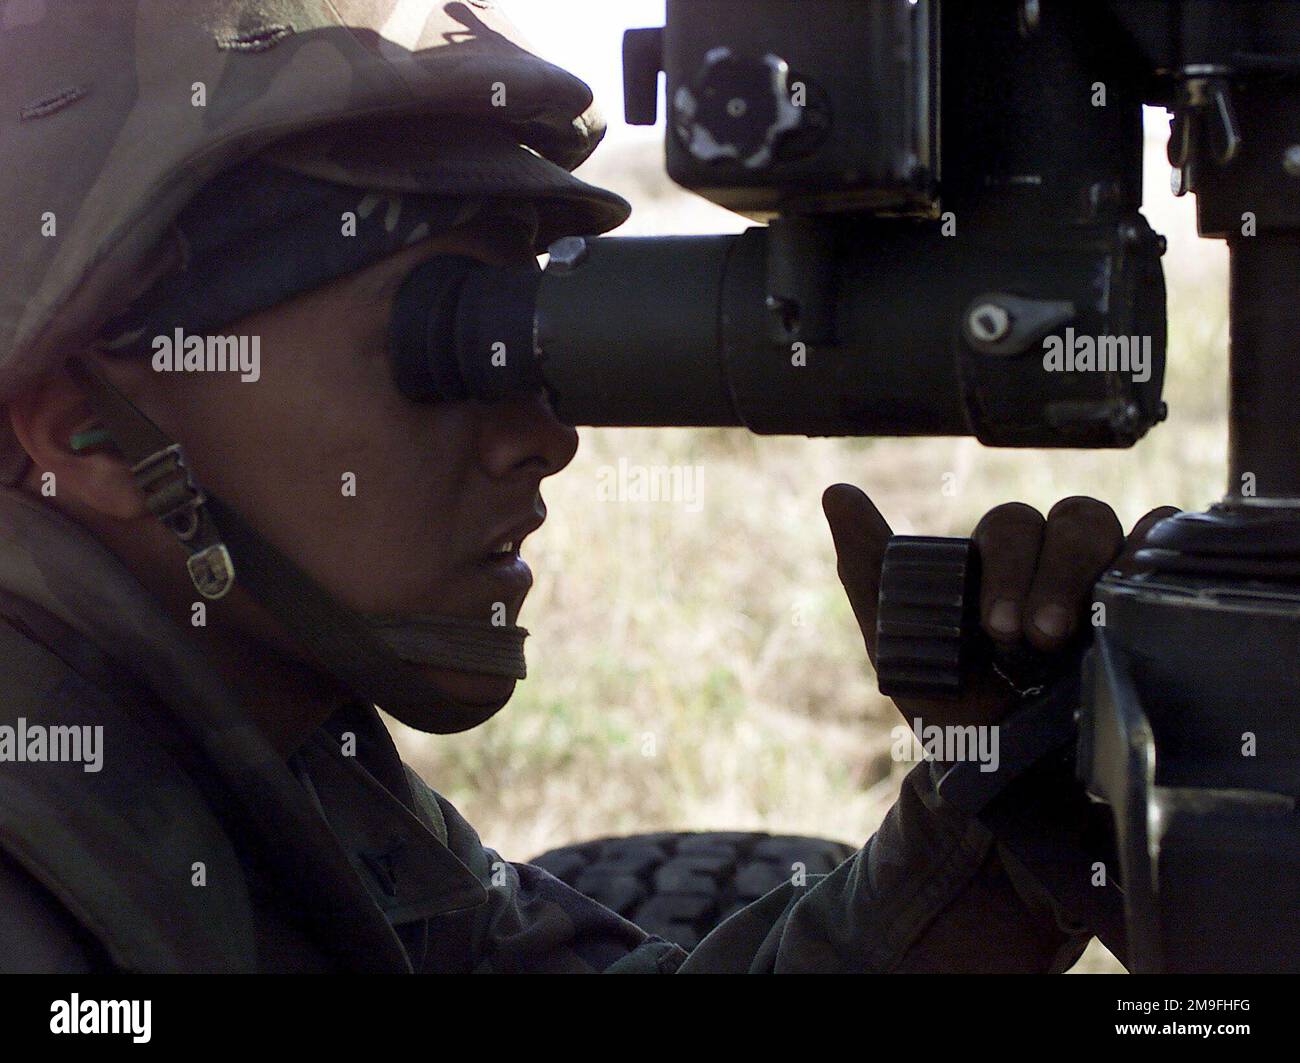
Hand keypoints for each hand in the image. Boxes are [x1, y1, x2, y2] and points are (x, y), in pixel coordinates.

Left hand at [822, 486, 1177, 730]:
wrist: (1007, 793)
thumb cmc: (954, 711)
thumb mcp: (904, 648)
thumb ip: (872, 572)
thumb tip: (836, 492)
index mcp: (1004, 563)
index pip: (1013, 526)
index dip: (1006, 563)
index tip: (992, 625)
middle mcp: (1061, 563)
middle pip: (1072, 521)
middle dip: (1048, 573)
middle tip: (1030, 637)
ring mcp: (1112, 585)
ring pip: (1119, 531)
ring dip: (1094, 572)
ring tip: (1070, 637)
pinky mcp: (1155, 611)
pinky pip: (1169, 554)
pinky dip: (1160, 558)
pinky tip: (1144, 595)